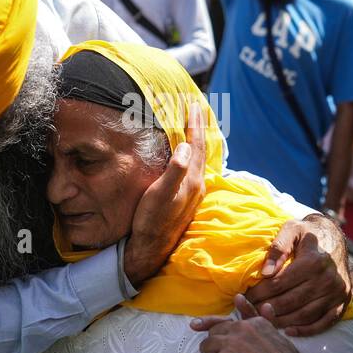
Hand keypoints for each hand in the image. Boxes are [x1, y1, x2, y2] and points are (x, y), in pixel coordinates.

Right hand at [123, 104, 206, 284]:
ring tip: (194, 128)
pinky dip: (193, 156)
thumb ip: (175, 171)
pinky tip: (189, 157)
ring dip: (197, 142)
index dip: (195, 124)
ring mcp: (193, 194)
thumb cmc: (151, 221)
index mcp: (192, 180)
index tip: (194, 104)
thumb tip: (185, 146)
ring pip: (199, 161)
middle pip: (201, 150)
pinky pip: (194, 170)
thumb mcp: (160, 194)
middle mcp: (197, 186)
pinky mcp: (187, 201)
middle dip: (199, 129)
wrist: (151, 248)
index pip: (196, 145)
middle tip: (197, 109)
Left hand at [193, 311, 326, 352]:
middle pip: (211, 336)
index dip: (209, 327)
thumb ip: (269, 323)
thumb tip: (266, 305)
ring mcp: (233, 344)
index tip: (195, 326)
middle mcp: (242, 328)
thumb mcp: (280, 341)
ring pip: (205, 350)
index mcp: (254, 324)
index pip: (223, 322)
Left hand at [241, 216, 350, 335]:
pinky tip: (288, 331)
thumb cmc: (308, 234)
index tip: (245, 296)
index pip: (279, 284)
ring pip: (304, 315)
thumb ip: (278, 247)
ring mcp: (337, 293)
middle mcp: (327, 279)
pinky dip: (306, 330)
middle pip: (290, 302)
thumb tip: (265, 272)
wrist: (335, 239)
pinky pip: (323, 323)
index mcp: (313, 261)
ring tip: (264, 320)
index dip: (259, 292)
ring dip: (282, 321)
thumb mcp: (292, 229)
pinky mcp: (342, 303)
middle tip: (250, 311)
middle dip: (266, 308)